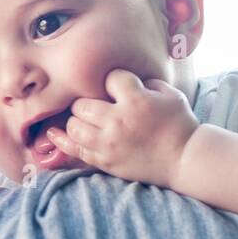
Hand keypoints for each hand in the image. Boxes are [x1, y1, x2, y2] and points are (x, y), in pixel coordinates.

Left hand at [46, 68, 199, 187]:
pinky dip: (61, 140)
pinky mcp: (105, 160)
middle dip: (87, 100)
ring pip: (74, 125)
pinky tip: (53, 133)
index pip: (110, 79)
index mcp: (136, 100)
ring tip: (85, 119)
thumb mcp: (171, 94)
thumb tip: (127, 78)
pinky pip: (75, 149)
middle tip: (98, 105)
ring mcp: (109, 142)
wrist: (184, 159)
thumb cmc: (179, 124)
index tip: (119, 86)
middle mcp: (118, 120)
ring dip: (76, 119)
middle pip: (82, 103)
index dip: (115, 80)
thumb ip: (147, 82)